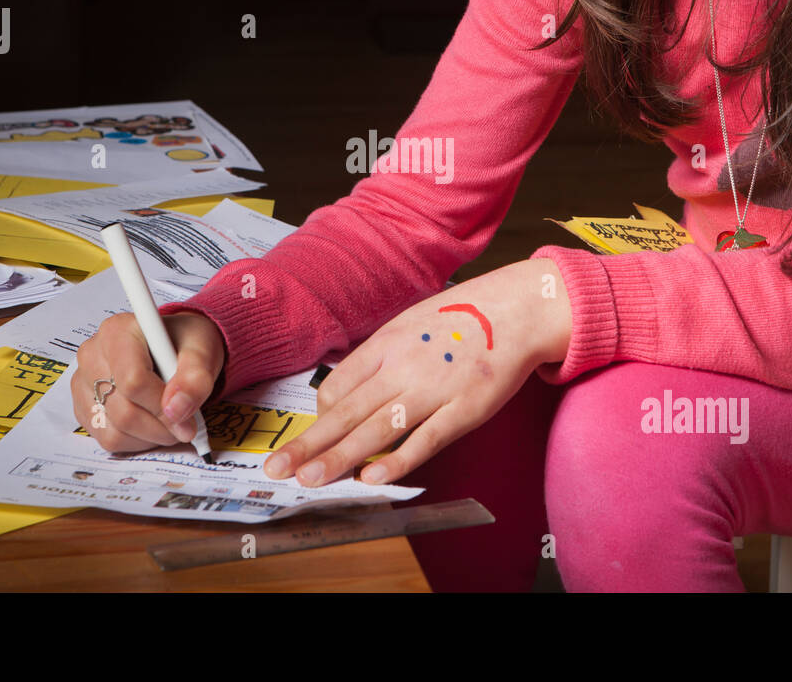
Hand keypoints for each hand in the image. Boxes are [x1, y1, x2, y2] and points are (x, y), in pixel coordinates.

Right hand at [71, 309, 225, 452]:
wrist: (172, 350)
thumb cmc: (183, 344)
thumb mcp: (202, 351)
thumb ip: (196, 378)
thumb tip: (177, 409)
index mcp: (117, 331)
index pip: (133, 380)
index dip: (162, 406)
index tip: (187, 418)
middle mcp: (92, 355)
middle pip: (124, 411)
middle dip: (161, 426)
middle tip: (185, 425)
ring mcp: (83, 384)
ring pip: (115, 432)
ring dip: (151, 436)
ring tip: (169, 419)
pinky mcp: (84, 408)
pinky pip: (109, 439)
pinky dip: (137, 441)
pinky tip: (151, 423)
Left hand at [262, 258, 570, 485]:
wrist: (515, 310)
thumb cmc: (462, 318)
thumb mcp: (410, 324)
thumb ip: (382, 356)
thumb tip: (351, 389)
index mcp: (386, 344)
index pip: (338, 386)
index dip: (321, 417)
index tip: (313, 436)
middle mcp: (402, 367)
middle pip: (346, 412)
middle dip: (308, 444)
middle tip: (276, 469)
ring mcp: (432, 390)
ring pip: (376, 430)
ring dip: (338, 458)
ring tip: (309, 480)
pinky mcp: (463, 411)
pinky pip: (423, 440)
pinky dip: (396, 461)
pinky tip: (371, 478)